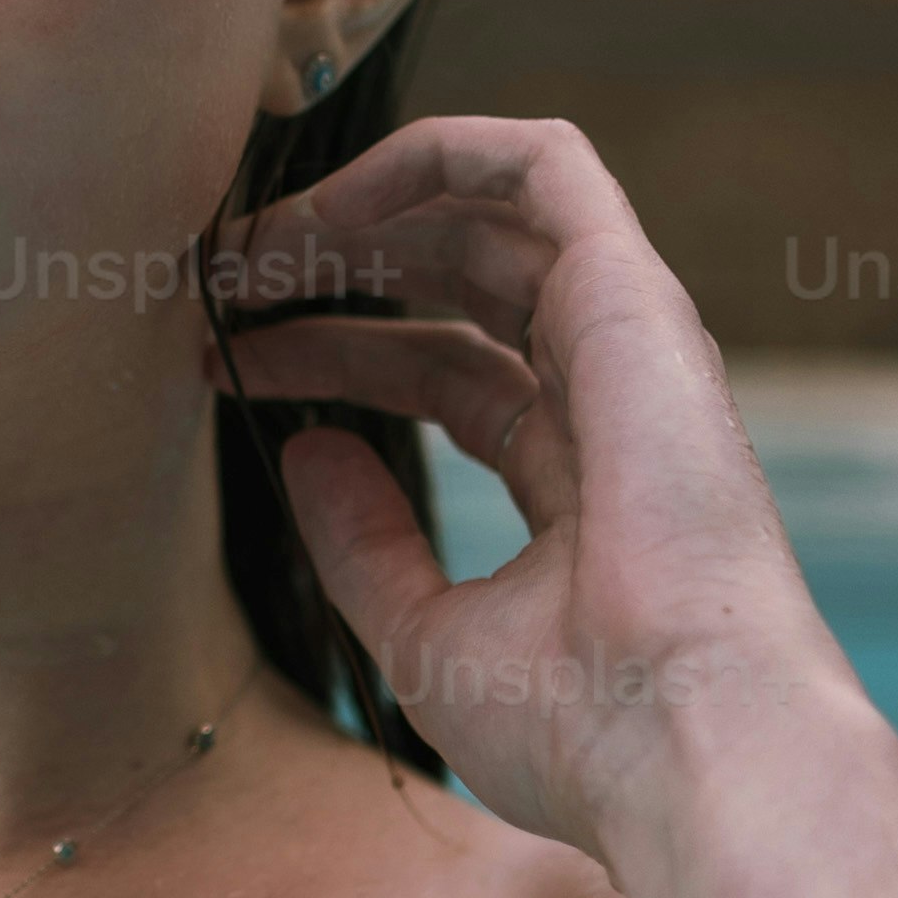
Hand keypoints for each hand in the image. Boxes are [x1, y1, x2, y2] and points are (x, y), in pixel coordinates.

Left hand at [208, 114, 880, 860]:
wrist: (679, 744)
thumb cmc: (574, 725)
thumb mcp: (422, 633)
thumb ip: (364, 543)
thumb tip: (306, 450)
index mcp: (575, 477)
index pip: (442, 370)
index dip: (332, 350)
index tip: (225, 355)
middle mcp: (609, 393)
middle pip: (460, 281)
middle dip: (336, 262)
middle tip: (217, 277)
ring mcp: (628, 340)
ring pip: (493, 215)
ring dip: (364, 208)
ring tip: (249, 243)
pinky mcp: (633, 295)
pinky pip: (545, 169)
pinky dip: (442, 153)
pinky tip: (334, 197)